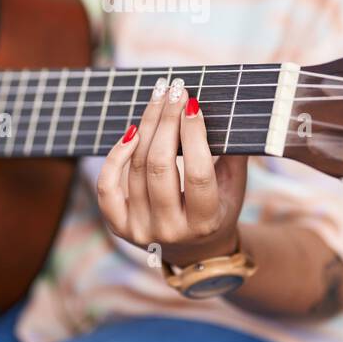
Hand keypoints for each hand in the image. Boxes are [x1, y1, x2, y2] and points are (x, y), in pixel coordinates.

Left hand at [96, 76, 248, 267]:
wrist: (197, 251)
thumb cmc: (220, 207)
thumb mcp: (235, 186)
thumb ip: (234, 154)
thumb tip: (230, 110)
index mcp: (205, 222)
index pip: (198, 173)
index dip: (194, 135)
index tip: (192, 103)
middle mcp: (170, 230)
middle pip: (160, 166)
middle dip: (166, 122)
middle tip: (174, 90)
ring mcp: (141, 230)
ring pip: (136, 168)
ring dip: (146, 126)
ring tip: (158, 100)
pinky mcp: (119, 226)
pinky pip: (107, 186)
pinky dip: (115, 156)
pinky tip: (131, 132)